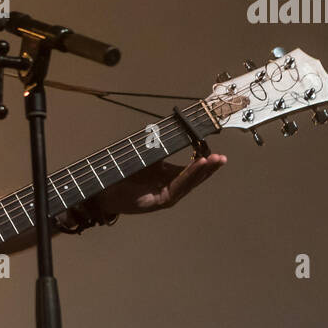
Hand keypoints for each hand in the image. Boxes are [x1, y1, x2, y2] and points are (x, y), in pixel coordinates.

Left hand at [95, 152, 227, 215]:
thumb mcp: (144, 156)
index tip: (215, 150)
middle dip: (210, 166)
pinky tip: (200, 165)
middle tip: (223, 158)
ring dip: (203, 170)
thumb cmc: (122, 173)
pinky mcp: (162, 200)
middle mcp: (171, 185)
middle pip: (196, 176)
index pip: (192, 168)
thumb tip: (166, 127)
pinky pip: (179, 186)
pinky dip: (190, 175)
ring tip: (215, 160)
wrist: (104, 189)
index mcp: (170, 175)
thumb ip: (156, 145)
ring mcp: (168, 194)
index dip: (204, 160)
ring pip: (190, 182)